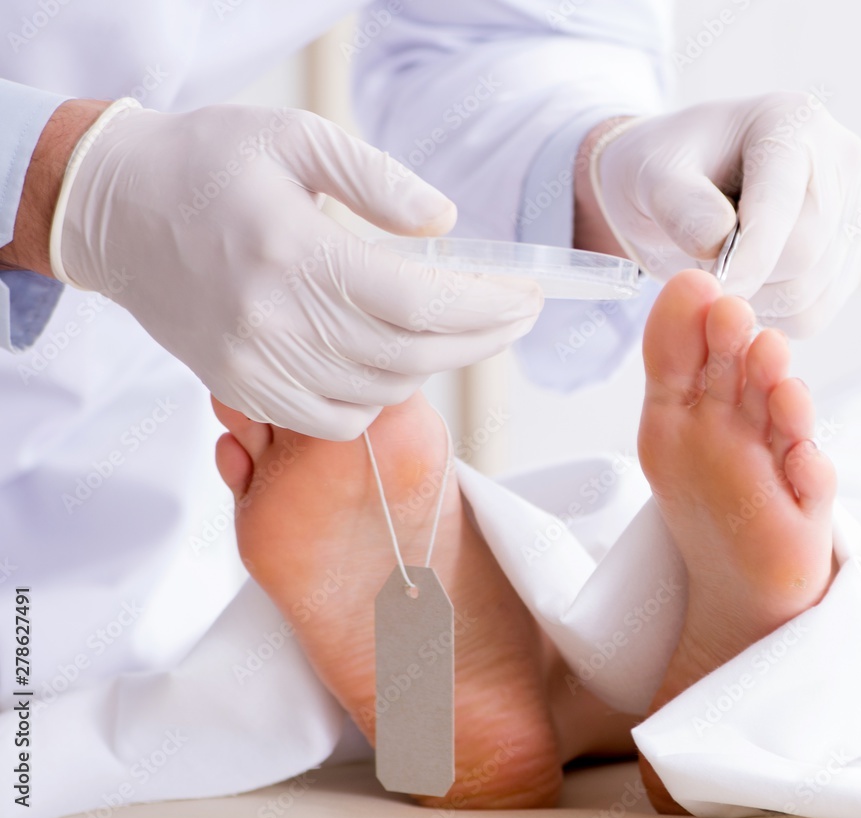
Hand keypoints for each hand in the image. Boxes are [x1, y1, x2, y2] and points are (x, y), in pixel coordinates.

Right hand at [43, 100, 541, 438]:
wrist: (117, 210)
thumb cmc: (209, 163)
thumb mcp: (295, 138)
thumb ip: (378, 180)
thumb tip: (446, 223)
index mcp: (292, 250)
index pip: (419, 302)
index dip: (486, 306)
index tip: (527, 296)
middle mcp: (273, 320)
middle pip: (412, 355)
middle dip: (481, 339)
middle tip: (515, 314)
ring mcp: (255, 365)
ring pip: (380, 391)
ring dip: (435, 364)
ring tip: (459, 328)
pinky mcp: (242, 388)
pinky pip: (337, 419)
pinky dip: (380, 397)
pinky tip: (393, 360)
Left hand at [579, 93, 860, 335]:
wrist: (675, 182)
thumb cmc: (663, 169)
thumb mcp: (650, 174)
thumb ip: (680, 205)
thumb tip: (721, 242)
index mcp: (791, 122)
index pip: (783, 207)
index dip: (746, 259)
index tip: (710, 291)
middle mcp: (838, 158)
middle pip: (807, 254)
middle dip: (747, 277)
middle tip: (699, 270)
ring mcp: (851, 207)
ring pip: (812, 290)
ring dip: (754, 300)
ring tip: (717, 270)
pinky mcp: (847, 252)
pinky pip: (815, 310)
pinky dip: (771, 316)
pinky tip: (741, 287)